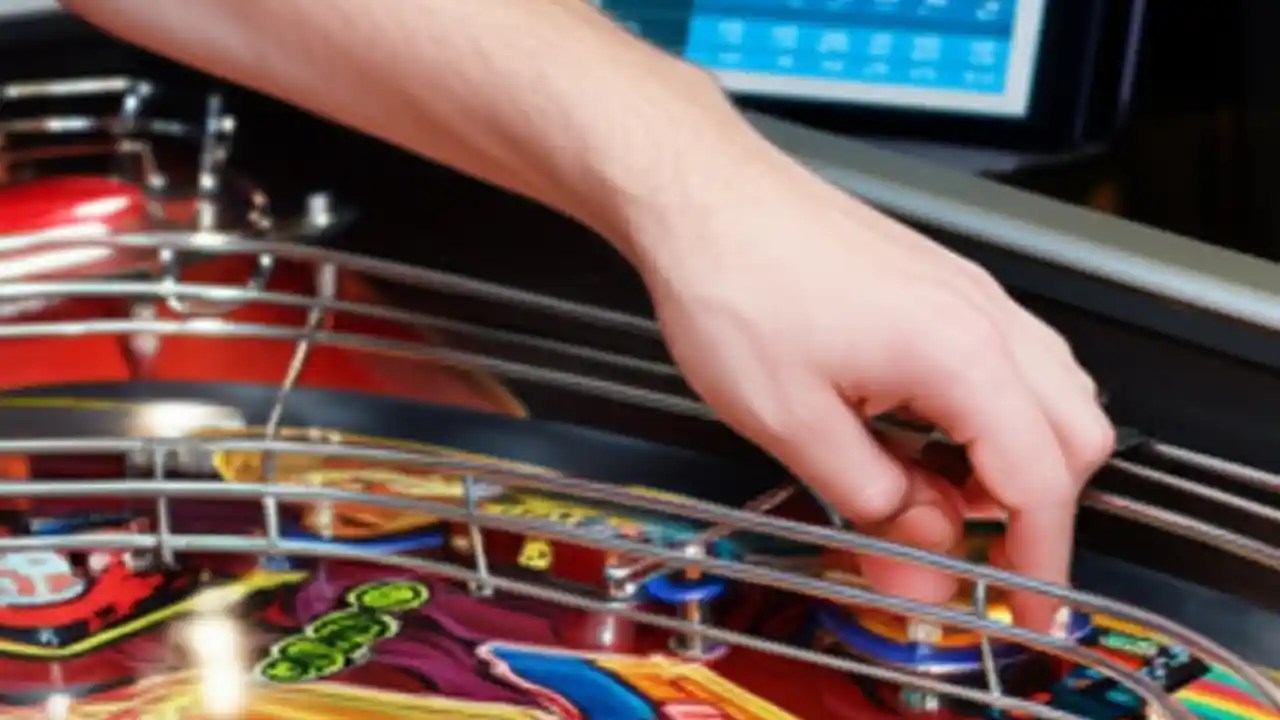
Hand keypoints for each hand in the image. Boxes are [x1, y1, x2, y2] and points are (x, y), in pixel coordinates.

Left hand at [628, 146, 1114, 630]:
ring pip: (1051, 395)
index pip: (1042, 484)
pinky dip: (991, 416)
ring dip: (1014, 461)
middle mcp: (984, 316)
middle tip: (979, 562)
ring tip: (937, 498)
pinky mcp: (942, 285)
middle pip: (1075, 438)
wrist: (703, 196)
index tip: (1027, 609)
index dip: (1041, 563)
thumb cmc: (735, 281)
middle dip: (1038, 511)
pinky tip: (923, 436)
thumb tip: (925, 560)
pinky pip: (1009, 361)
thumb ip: (874, 502)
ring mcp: (968, 294)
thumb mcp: (792, 423)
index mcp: (961, 355)